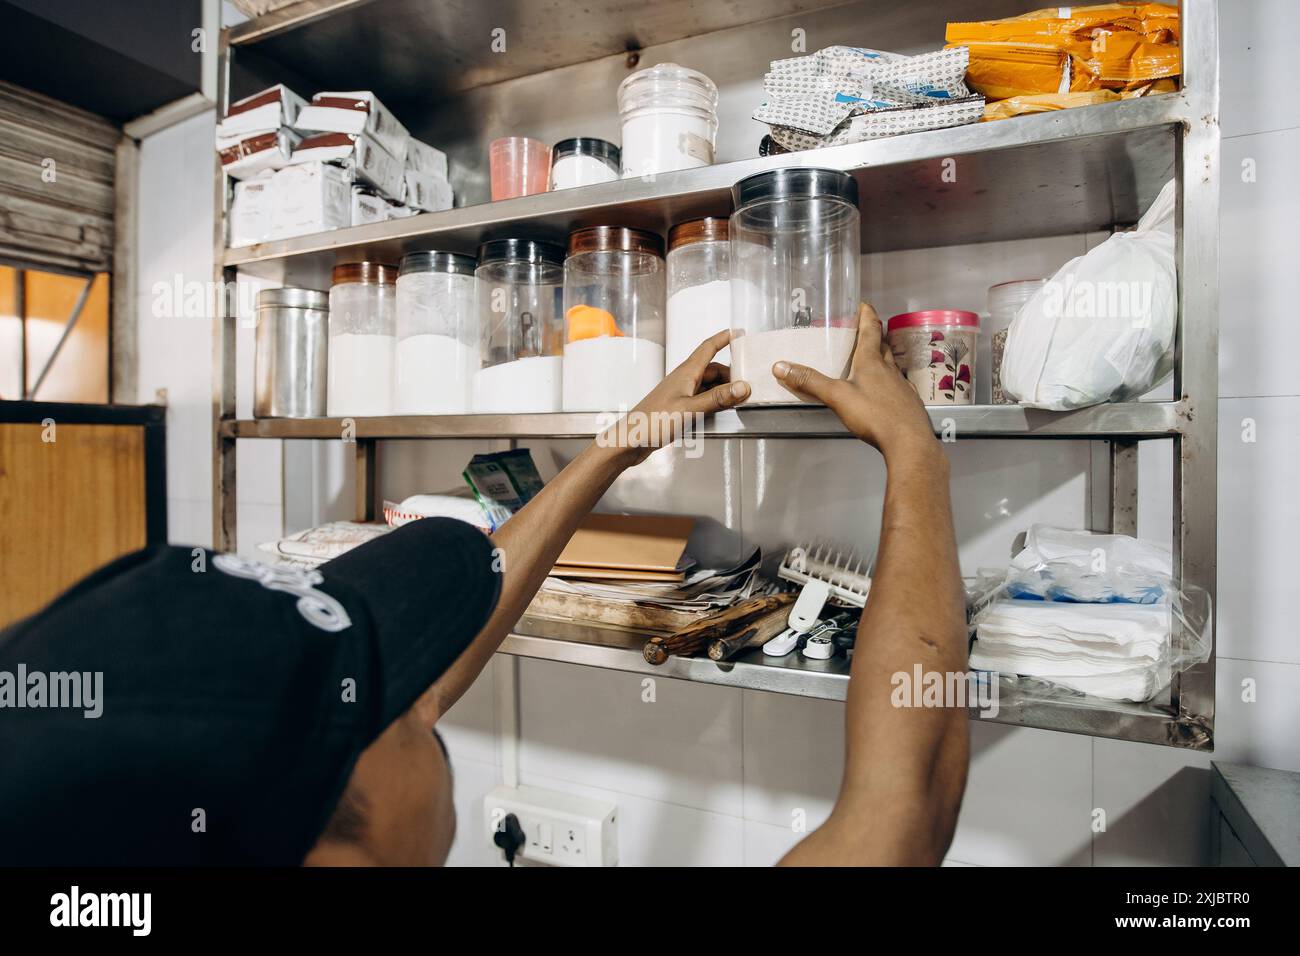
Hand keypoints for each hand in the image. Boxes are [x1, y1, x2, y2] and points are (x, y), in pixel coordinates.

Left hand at [598, 329, 750, 463]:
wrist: (631, 440)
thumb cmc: (652, 422)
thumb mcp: (690, 409)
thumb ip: (717, 398)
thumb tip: (742, 387)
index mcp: (686, 373)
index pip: (708, 348)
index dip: (723, 338)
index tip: (738, 333)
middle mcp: (684, 380)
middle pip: (713, 369)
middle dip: (731, 374)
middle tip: (747, 384)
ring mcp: (681, 394)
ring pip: (708, 385)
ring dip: (723, 390)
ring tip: (736, 400)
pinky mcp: (679, 408)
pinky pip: (702, 399)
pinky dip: (713, 402)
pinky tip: (719, 412)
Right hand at [772, 303, 936, 458]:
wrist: (909, 441)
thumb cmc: (875, 415)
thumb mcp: (837, 397)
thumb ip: (810, 382)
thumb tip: (781, 366)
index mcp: (872, 362)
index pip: (871, 330)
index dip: (867, 315)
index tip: (864, 305)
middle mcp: (889, 369)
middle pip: (883, 345)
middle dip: (875, 334)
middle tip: (866, 329)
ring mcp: (901, 386)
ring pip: (891, 364)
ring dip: (883, 356)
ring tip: (873, 357)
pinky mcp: (907, 403)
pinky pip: (898, 385)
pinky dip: (889, 381)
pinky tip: (885, 390)